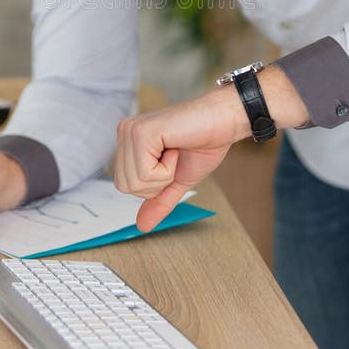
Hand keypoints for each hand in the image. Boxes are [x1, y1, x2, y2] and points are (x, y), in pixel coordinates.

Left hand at [115, 84, 250, 232]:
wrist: (225, 122)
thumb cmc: (204, 142)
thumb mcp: (177, 180)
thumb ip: (158, 200)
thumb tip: (141, 226)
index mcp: (129, 141)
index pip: (124, 185)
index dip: (154, 185)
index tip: (172, 161)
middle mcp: (125, 132)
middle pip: (126, 187)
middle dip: (157, 183)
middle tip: (175, 157)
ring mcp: (131, 130)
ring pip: (135, 183)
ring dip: (164, 175)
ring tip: (175, 151)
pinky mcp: (141, 132)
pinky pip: (146, 174)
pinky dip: (167, 170)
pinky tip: (176, 147)